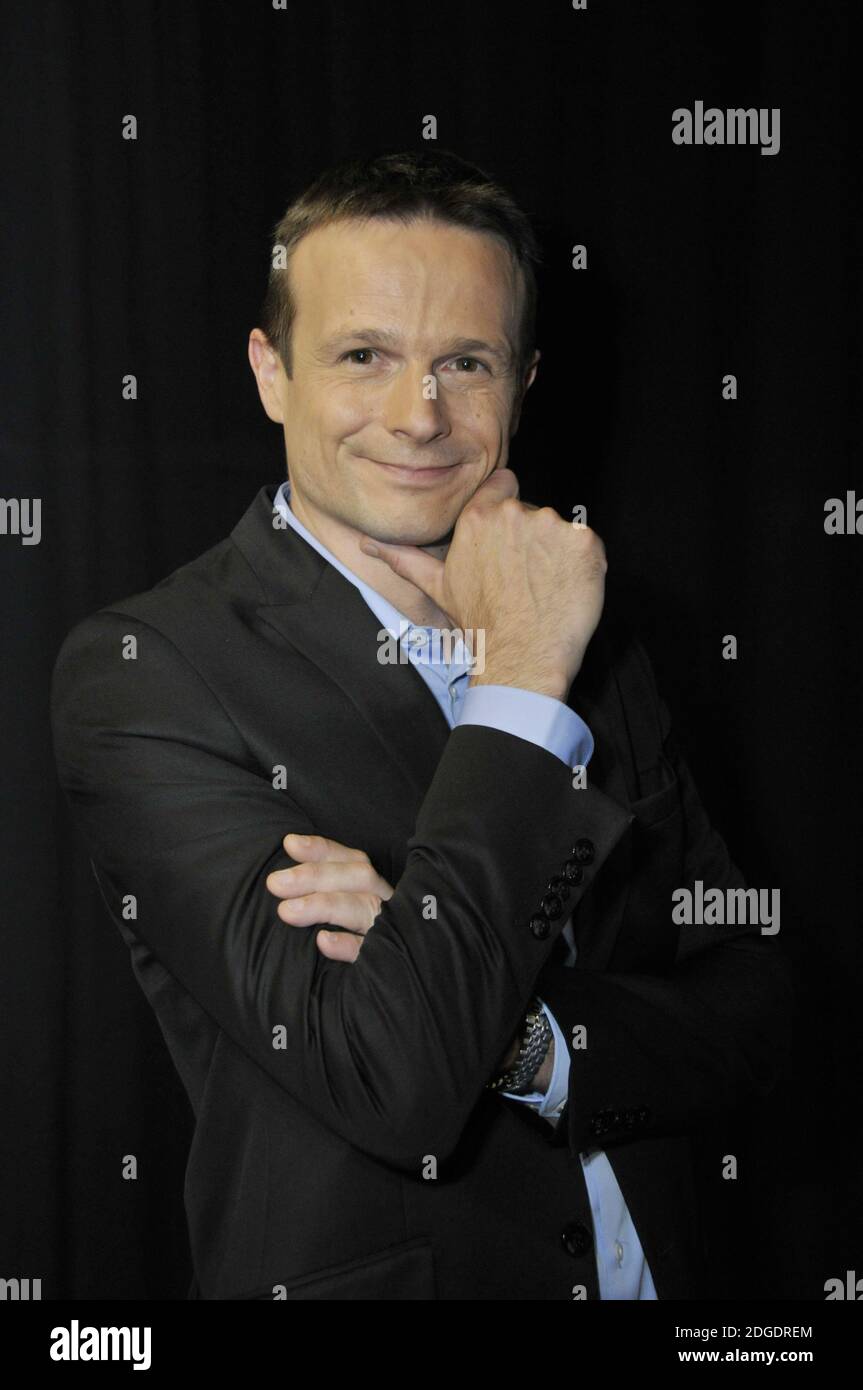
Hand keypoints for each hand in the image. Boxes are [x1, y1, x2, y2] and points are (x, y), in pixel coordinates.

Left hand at [266, 833, 393, 962]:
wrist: (399, 986)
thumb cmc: (351, 936)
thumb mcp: (340, 904)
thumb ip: (320, 888)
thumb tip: (286, 858)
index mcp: (372, 886)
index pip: (350, 859)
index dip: (320, 850)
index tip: (289, 844)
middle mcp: (383, 901)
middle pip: (358, 877)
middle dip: (314, 876)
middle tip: (274, 883)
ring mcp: (388, 930)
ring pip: (364, 908)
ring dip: (324, 905)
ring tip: (286, 911)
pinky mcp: (387, 961)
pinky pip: (370, 951)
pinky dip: (347, 944)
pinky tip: (323, 942)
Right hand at [358, 467, 606, 699]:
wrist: (521, 658)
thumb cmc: (479, 623)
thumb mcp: (436, 586)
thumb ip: (404, 557)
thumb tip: (366, 543)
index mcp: (478, 517)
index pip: (502, 485)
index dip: (506, 508)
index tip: (508, 540)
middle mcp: (515, 513)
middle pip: (531, 511)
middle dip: (531, 538)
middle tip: (524, 578)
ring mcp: (553, 526)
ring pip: (559, 529)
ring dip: (558, 552)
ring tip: (545, 588)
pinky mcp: (585, 543)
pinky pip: (588, 543)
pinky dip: (583, 564)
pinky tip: (567, 589)